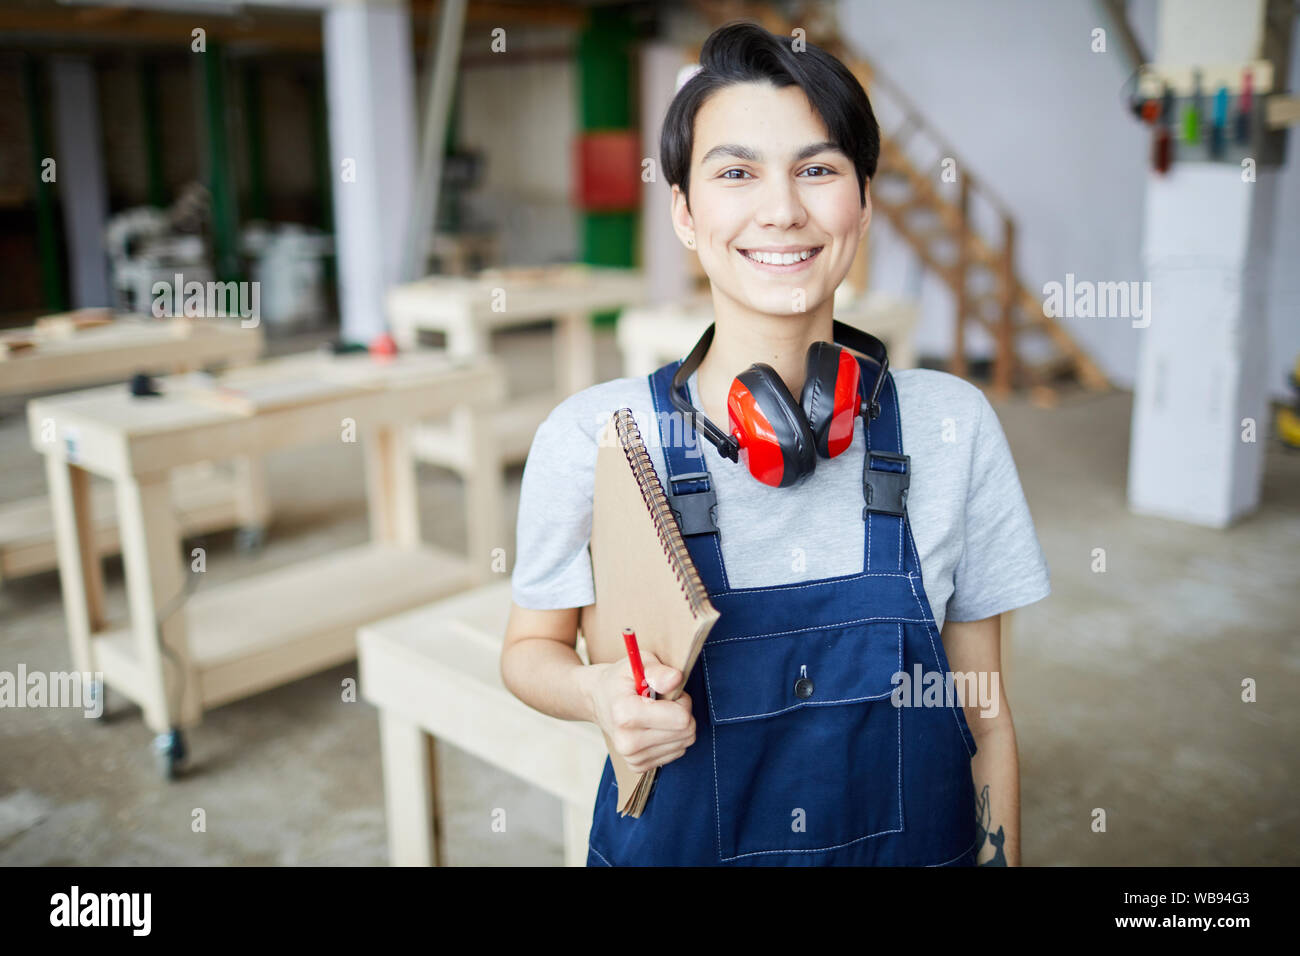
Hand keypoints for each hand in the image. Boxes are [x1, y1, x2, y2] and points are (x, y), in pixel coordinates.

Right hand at [585, 651, 695, 772]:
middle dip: (682, 713)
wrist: (598, 699)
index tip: (668, 692)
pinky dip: (671, 738)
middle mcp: (627, 742)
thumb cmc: (621, 679)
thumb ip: (658, 671)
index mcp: (625, 715)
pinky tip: (654, 727)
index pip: (681, 718)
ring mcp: (632, 757)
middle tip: (664, 701)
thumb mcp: (638, 664)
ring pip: (684, 744)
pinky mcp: (638, 766)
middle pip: (686, 733)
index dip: (682, 700)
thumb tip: (676, 679)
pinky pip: (676, 753)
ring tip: (657, 713)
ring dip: (677, 726)